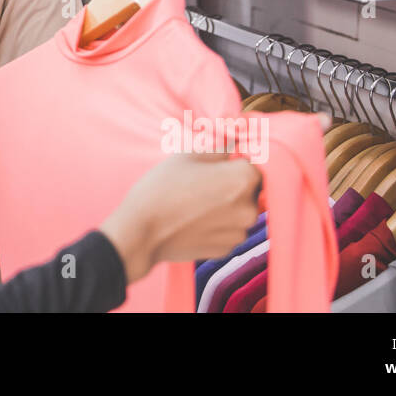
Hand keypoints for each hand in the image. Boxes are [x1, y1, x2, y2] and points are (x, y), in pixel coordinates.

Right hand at [99, 152, 260, 283]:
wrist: (141, 230)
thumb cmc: (162, 187)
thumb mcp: (188, 156)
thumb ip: (219, 150)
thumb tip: (234, 146)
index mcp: (242, 179)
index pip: (254, 166)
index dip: (236, 163)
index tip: (218, 166)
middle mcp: (249, 208)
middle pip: (249, 191)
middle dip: (232, 186)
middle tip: (203, 184)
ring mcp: (239, 232)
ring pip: (240, 213)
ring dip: (226, 207)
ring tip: (196, 203)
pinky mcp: (226, 250)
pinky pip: (229, 231)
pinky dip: (217, 226)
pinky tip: (194, 220)